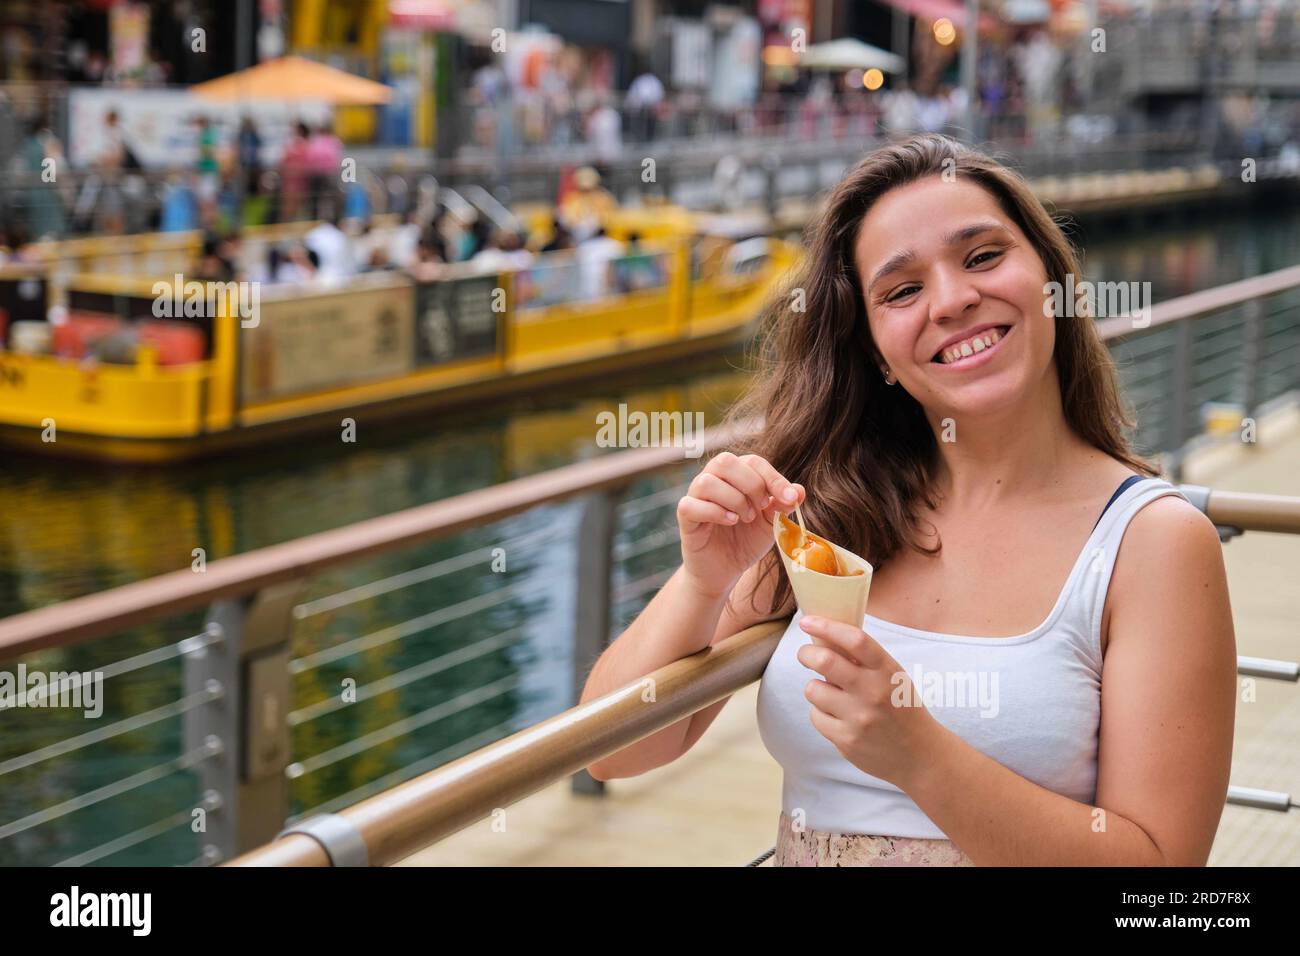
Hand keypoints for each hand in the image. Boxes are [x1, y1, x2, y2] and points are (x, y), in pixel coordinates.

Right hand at [676, 452, 803, 599]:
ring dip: (733, 499)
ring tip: (745, 518)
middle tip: (760, 507)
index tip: (789, 499)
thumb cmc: (746, 541)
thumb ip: (783, 505)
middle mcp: (713, 480)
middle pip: (725, 461)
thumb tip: (799, 491)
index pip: (752, 461)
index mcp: (735, 475)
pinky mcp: (685, 517)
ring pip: (707, 481)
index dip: (773, 478)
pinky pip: (691, 505)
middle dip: (750, 484)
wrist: (725, 571)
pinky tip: (730, 523)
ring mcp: (696, 497)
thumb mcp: (771, 523)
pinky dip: (715, 513)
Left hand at [797, 615, 944, 789]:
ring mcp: (859, 718)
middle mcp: (873, 692)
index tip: (807, 622)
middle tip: (806, 654)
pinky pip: (816, 716)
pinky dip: (821, 713)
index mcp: (887, 670)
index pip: (855, 640)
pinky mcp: (847, 740)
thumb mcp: (891, 676)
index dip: (827, 626)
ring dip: (816, 688)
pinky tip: (838, 717)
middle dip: (806, 654)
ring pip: (813, 689)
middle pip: (825, 661)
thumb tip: (822, 635)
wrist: (920, 756)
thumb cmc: (901, 707)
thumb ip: (862, 659)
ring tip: (831, 694)